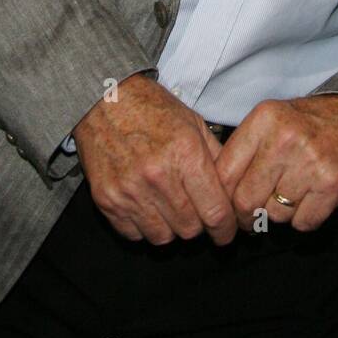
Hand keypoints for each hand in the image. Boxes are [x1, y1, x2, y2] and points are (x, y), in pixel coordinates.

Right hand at [72, 74, 237, 246]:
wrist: (103, 100)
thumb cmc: (152, 108)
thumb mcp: (193, 123)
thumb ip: (217, 157)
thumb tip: (235, 190)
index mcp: (185, 153)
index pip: (215, 212)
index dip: (225, 229)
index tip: (226, 232)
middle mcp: (158, 175)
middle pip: (190, 229)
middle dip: (199, 225)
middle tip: (195, 212)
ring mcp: (130, 190)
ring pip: (163, 237)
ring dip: (171, 228)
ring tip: (169, 208)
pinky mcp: (107, 200)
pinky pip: (134, 234)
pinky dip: (143, 227)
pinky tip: (146, 206)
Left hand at [214, 95, 337, 232]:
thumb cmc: (309, 124)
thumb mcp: (272, 119)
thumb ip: (244, 150)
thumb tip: (216, 191)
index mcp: (265, 119)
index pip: (224, 173)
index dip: (221, 197)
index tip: (226, 206)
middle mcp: (285, 139)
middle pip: (245, 201)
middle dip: (246, 216)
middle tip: (252, 216)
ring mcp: (310, 163)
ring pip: (274, 215)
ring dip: (278, 214)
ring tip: (290, 194)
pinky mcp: (332, 185)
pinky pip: (302, 223)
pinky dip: (303, 219)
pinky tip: (309, 200)